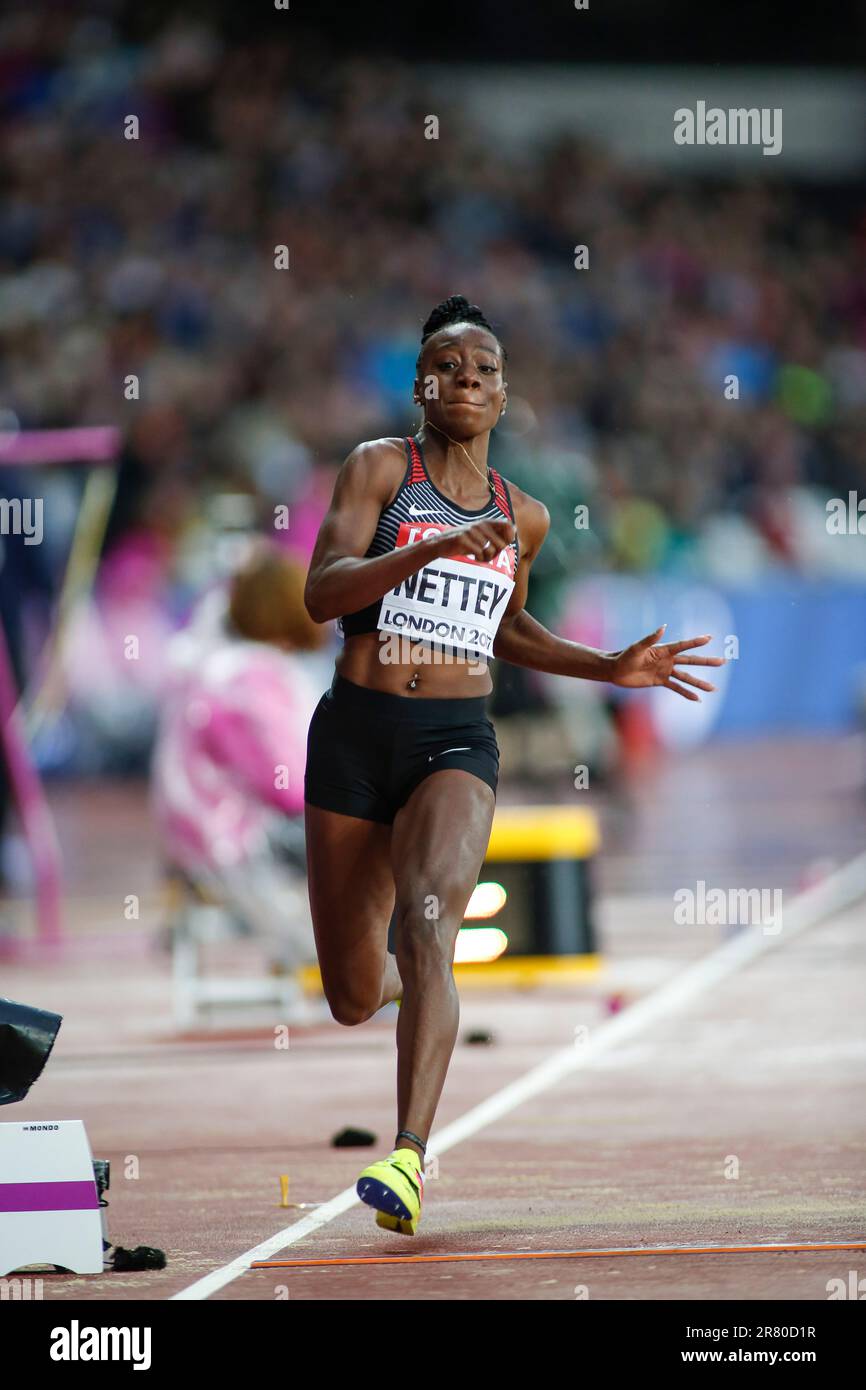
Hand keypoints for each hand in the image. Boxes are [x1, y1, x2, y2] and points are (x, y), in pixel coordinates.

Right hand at [429, 517, 514, 561]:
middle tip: (488, 555)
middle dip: (496, 554)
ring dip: (486, 558)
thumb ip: (498, 533)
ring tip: (479, 557)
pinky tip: (474, 557)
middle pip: (501, 544)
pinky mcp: (463, 538)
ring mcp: (471, 531)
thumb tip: (514, 529)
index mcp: (487, 522)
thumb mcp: (482, 535)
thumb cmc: (465, 541)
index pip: (508, 527)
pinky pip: (479, 552)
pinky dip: (479, 558)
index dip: (509, 538)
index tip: (501, 546)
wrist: (441, 544)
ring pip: (490, 550)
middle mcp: (480, 524)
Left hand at [610, 627, 724, 700]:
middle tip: (723, 661)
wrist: (616, 671)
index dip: (696, 642)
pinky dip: (686, 693)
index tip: (709, 638)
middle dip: (706, 661)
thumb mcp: (636, 648)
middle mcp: (667, 660)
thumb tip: (663, 627)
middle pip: (691, 661)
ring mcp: (665, 671)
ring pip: (686, 677)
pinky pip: (676, 688)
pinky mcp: (660, 681)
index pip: (683, 646)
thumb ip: (650, 639)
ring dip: (700, 682)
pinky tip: (697, 698)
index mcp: (663, 650)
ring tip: (714, 688)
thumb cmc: (624, 656)